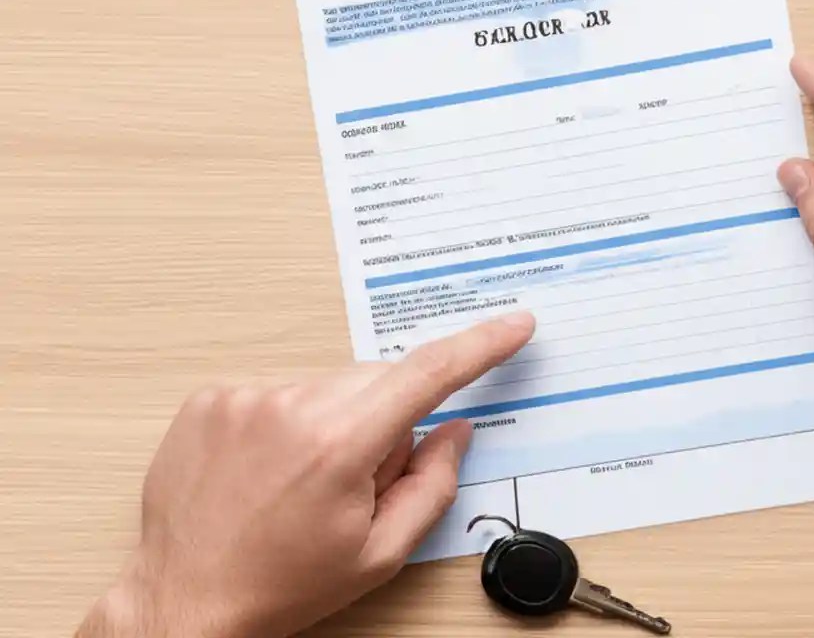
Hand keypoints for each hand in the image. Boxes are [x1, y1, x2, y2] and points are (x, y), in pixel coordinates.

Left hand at [78, 314, 535, 637]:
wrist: (185, 601)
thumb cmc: (280, 586)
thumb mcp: (379, 554)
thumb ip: (432, 485)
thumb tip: (455, 431)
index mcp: (339, 445)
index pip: (429, 375)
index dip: (480, 346)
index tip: (514, 325)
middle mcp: (290, 405)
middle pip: (377, 382)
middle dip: (386, 419)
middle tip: (360, 483)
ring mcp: (244, 397)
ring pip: (327, 386)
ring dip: (334, 421)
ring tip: (302, 484)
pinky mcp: (210, 399)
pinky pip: (279, 392)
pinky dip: (288, 421)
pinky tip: (268, 471)